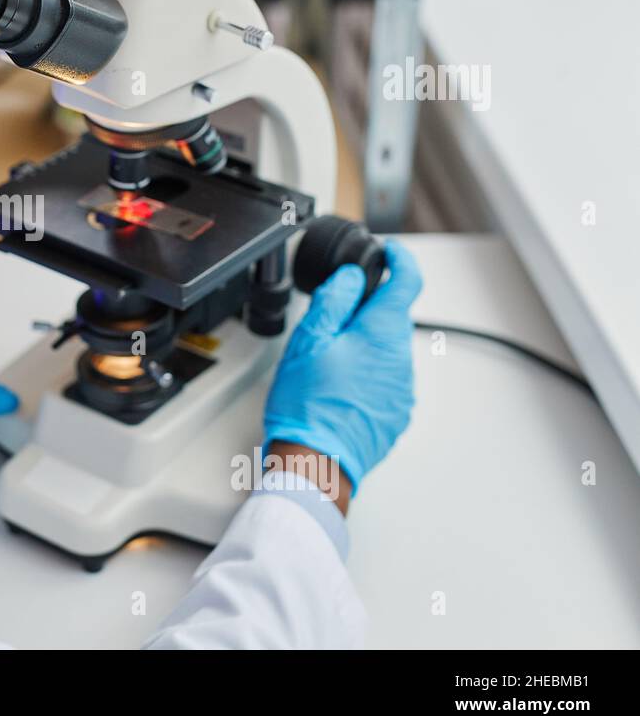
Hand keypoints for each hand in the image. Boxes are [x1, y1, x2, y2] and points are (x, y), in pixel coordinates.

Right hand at [263, 240, 422, 493]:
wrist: (316, 462)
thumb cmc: (308, 404)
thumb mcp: (309, 340)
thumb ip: (334, 299)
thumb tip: (352, 277)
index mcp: (383, 333)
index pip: (407, 281)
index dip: (401, 260)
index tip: (390, 254)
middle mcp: (402, 359)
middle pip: (390, 320)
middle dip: (365, 315)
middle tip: (327, 326)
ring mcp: (403, 389)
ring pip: (386, 352)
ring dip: (363, 349)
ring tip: (325, 368)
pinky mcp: (397, 413)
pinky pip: (385, 381)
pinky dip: (366, 378)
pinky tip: (337, 391)